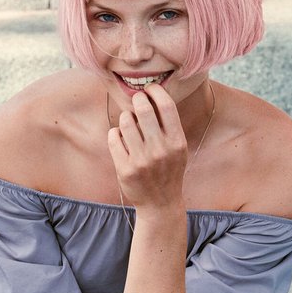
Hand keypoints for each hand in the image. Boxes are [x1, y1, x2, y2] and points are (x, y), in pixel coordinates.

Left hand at [107, 84, 186, 211]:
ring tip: (128, 121)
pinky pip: (113, 137)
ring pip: (125, 121)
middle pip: (144, 109)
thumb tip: (153, 94)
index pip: (167, 106)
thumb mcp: (178, 149)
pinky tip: (120, 136)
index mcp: (177, 142)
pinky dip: (115, 133)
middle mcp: (160, 150)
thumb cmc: (168, 170)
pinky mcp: (125, 169)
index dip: (156, 91)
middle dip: (137, 99)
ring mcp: (142, 160)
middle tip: (136, 100)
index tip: (150, 89)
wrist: (160, 203)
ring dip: (125, 117)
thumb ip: (169, 126)